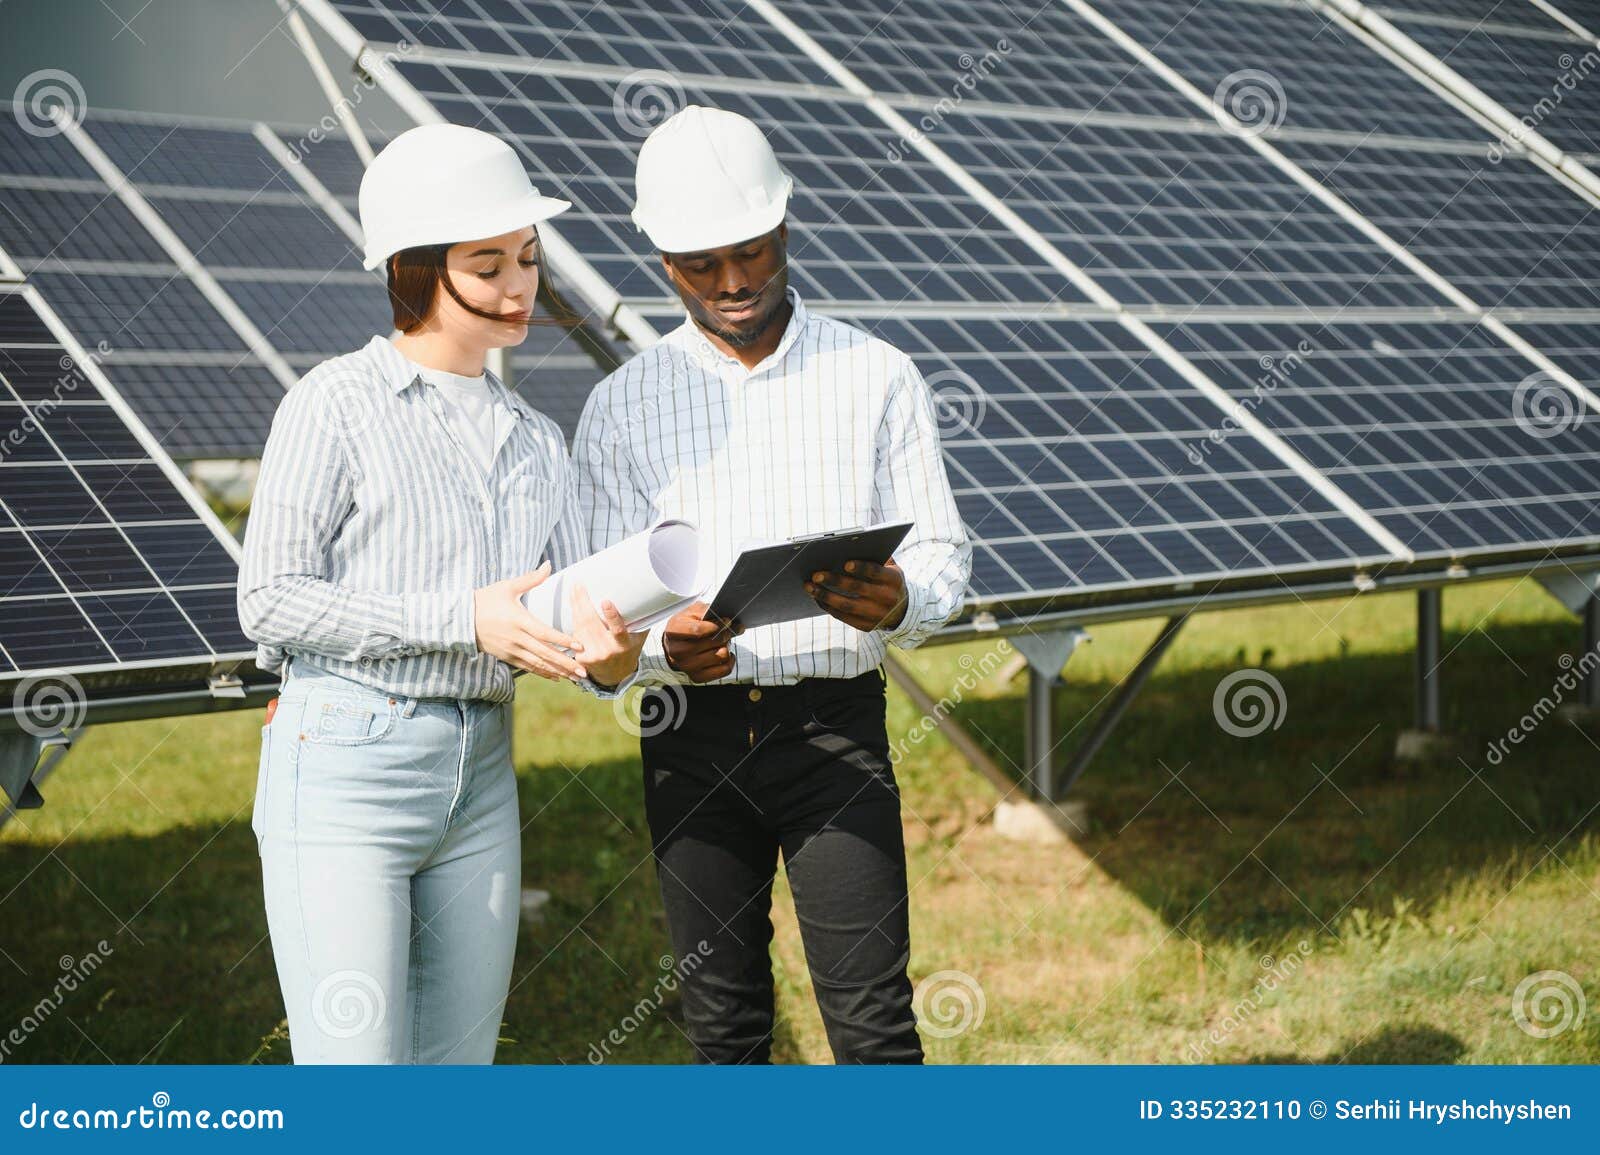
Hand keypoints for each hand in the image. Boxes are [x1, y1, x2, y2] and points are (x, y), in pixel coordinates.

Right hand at [473, 563, 589, 681]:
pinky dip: (543, 673)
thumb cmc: (486, 599)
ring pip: (538, 664)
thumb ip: (531, 578)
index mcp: (519, 620)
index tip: (579, 646)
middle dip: (565, 664)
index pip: (545, 633)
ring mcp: (511, 650)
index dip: (562, 640)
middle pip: (545, 654)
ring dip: (557, 672)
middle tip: (584, 672)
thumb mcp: (507, 586)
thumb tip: (549, 564)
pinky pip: (528, 667)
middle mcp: (516, 638)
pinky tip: (556, 677)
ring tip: (575, 678)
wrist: (461, 619)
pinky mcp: (506, 657)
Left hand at [567, 582, 646, 687]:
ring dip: (575, 607)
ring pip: (580, 627)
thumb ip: (640, 621)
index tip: (606, 601)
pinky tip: (572, 608)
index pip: (618, 630)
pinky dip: (573, 621)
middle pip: (592, 624)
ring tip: (573, 591)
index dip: (612, 616)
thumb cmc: (629, 650)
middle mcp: (608, 651)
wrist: (616, 676)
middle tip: (578, 585)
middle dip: (583, 602)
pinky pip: (575, 636)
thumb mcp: (638, 638)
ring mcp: (593, 655)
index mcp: (624, 645)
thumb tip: (647, 594)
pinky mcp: (582, 659)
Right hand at [662, 601, 742, 682]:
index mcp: (673, 631)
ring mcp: (686, 666)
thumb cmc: (685, 625)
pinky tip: (724, 653)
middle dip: (724, 634)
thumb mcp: (693, 612)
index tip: (726, 621)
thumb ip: (710, 613)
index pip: (698, 630)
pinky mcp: (697, 677)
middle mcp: (677, 651)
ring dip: (726, 647)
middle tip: (727, 630)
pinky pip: (723, 670)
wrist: (675, 643)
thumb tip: (730, 622)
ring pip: (719, 656)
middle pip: (710, 643)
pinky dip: (729, 661)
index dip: (716, 625)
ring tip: (722, 642)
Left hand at [804, 557, 907, 631]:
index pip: (876, 572)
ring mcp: (877, 615)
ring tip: (809, 586)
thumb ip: (876, 556)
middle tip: (816, 574)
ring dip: (825, 596)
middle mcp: (887, 598)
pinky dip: (828, 606)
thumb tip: (852, 544)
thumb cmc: (889, 582)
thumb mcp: (891, 568)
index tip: (845, 563)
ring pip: (847, 606)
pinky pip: (843, 616)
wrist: (901, 612)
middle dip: (834, 581)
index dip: (861, 568)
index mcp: (893, 580)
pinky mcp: (866, 626)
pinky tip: (817, 597)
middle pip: (857, 589)